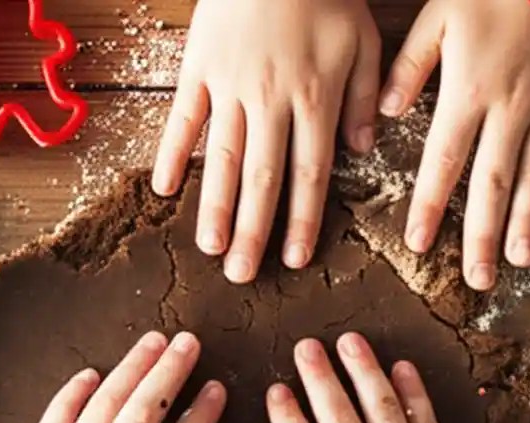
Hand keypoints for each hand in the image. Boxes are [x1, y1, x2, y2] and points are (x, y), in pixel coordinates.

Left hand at [0, 332, 227, 422]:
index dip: (202, 416)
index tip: (217, 389)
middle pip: (145, 412)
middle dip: (170, 371)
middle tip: (189, 342)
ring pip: (104, 404)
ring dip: (131, 368)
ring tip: (153, 341)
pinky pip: (56, 417)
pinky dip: (74, 392)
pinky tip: (92, 372)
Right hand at [152, 0, 380, 283]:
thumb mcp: (362, 40)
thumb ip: (365, 97)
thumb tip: (363, 150)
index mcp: (315, 98)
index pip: (309, 174)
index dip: (303, 221)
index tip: (296, 259)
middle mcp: (270, 101)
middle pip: (260, 178)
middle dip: (252, 231)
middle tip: (242, 275)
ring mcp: (229, 85)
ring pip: (220, 158)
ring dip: (214, 207)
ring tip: (209, 248)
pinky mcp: (197, 67)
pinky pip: (182, 118)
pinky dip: (171, 153)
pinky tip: (163, 188)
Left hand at [381, 0, 529, 289]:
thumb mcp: (438, 16)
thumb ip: (410, 67)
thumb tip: (383, 114)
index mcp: (469, 93)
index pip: (445, 162)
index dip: (431, 206)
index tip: (420, 245)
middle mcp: (510, 110)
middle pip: (494, 184)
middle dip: (484, 235)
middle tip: (478, 278)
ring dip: (529, 222)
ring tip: (521, 262)